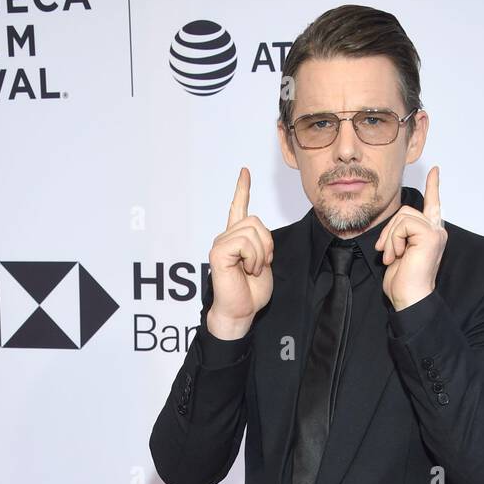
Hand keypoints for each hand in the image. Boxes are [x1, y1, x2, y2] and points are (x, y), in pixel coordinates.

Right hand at [206, 167, 273, 336]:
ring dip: (260, 254)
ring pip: (252, 231)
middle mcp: (226, 238)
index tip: (244, 172)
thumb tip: (261, 234)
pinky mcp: (218, 251)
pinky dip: (252, 257)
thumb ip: (262, 243)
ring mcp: (220, 243)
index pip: (238, 208)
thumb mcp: (263, 262)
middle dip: (266, 244)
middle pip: (255, 222)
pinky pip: (244, 242)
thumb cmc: (251, 293)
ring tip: (251, 270)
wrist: (241, 312)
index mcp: (237, 240)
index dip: (242, 189)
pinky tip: (246, 269)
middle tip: (259, 266)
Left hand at [374, 165, 447, 311]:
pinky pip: (403, 224)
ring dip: (390, 237)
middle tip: (384, 252)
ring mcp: (435, 232)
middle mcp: (436, 231)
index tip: (435, 171)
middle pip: (406, 211)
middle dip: (389, 230)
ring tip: (391, 256)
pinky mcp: (430, 235)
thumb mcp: (398, 252)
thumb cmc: (403, 282)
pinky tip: (396, 256)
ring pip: (403, 216)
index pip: (433, 205)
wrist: (409, 298)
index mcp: (430, 235)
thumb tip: (395, 225)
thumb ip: (401, 235)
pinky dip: (393, 240)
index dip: (433, 187)